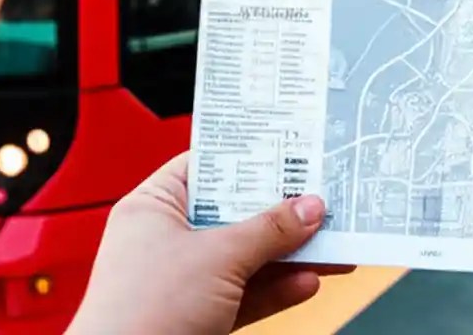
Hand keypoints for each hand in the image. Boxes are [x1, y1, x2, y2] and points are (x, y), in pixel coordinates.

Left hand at [66, 152, 353, 334]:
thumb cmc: (141, 312)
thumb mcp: (217, 257)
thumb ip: (268, 231)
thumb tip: (307, 209)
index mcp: (153, 207)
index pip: (207, 167)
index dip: (249, 160)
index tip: (290, 155)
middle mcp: (166, 240)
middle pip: (235, 215)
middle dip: (281, 214)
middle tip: (322, 202)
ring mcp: (183, 281)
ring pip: (247, 258)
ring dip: (289, 254)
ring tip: (331, 244)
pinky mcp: (199, 317)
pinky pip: (246, 294)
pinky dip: (277, 289)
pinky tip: (308, 281)